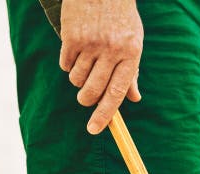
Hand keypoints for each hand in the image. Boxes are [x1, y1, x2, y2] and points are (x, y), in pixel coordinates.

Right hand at [59, 0, 143, 133]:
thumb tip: (134, 99)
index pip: (117, 93)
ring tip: (84, 65)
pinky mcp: (71, 36)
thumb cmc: (120, 18)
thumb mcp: (134, 42)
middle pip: (93, 91)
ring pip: (77, 79)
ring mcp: (90, 43)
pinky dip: (68, 64)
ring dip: (77, 80)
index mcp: (131, 54)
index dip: (105, 114)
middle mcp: (111, 50)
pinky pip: (65, 64)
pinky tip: (75, 51)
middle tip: (85, 99)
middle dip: (86, 100)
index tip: (94, 128)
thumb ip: (132, 71)